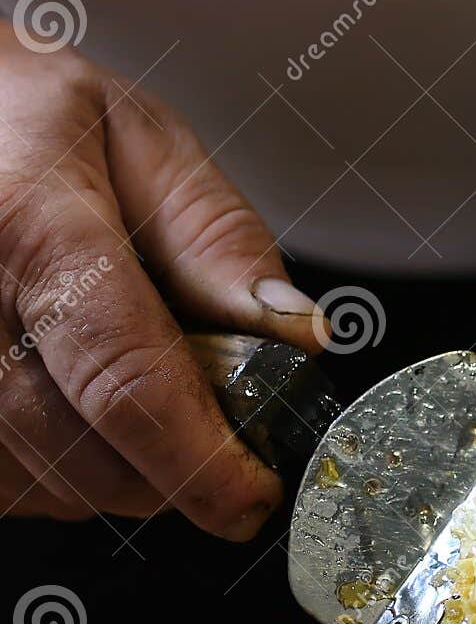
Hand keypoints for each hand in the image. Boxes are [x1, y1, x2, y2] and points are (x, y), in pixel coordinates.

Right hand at [0, 31, 323, 537]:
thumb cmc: (35, 124)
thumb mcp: (148, 146)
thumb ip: (223, 244)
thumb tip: (299, 334)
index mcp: (28, 223)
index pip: (126, 378)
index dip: (201, 461)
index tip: (252, 499)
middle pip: (84, 452)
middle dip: (171, 472)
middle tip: (208, 432)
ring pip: (40, 484)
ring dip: (110, 474)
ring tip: (123, 394)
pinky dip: (51, 473)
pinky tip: (64, 410)